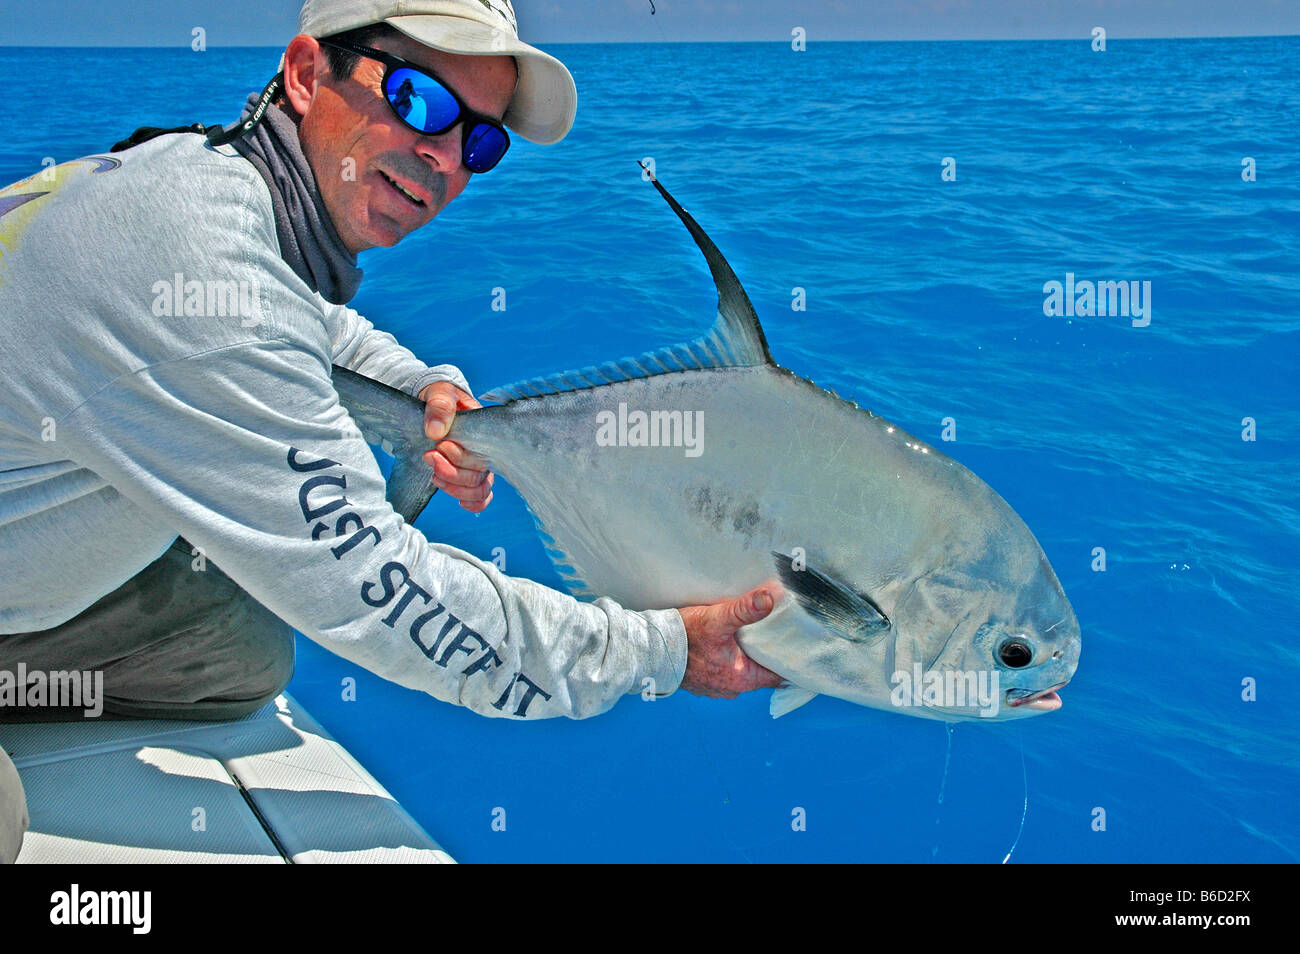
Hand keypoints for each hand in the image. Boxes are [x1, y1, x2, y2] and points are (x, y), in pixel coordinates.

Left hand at [419, 381, 493, 512]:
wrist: (431, 405)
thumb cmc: (440, 397)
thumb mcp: (440, 393)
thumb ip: (440, 406)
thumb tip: (436, 431)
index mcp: (484, 431)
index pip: (483, 454)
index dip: (460, 457)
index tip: (438, 445)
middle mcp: (486, 451)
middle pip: (479, 476)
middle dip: (451, 472)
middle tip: (429, 456)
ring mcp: (478, 465)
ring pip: (479, 489)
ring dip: (455, 488)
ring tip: (433, 475)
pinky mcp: (468, 475)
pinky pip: (481, 497)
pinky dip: (473, 503)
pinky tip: (459, 501)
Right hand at [676, 582, 785, 698]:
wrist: (648, 651)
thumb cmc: (683, 638)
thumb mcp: (717, 619)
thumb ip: (745, 609)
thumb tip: (771, 596)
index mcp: (741, 679)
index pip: (777, 674)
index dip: (787, 659)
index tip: (794, 642)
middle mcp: (730, 689)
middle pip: (760, 673)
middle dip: (765, 655)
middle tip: (772, 633)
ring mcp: (714, 688)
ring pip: (741, 673)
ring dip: (744, 658)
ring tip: (748, 637)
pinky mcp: (701, 683)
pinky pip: (723, 673)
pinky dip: (727, 661)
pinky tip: (724, 646)